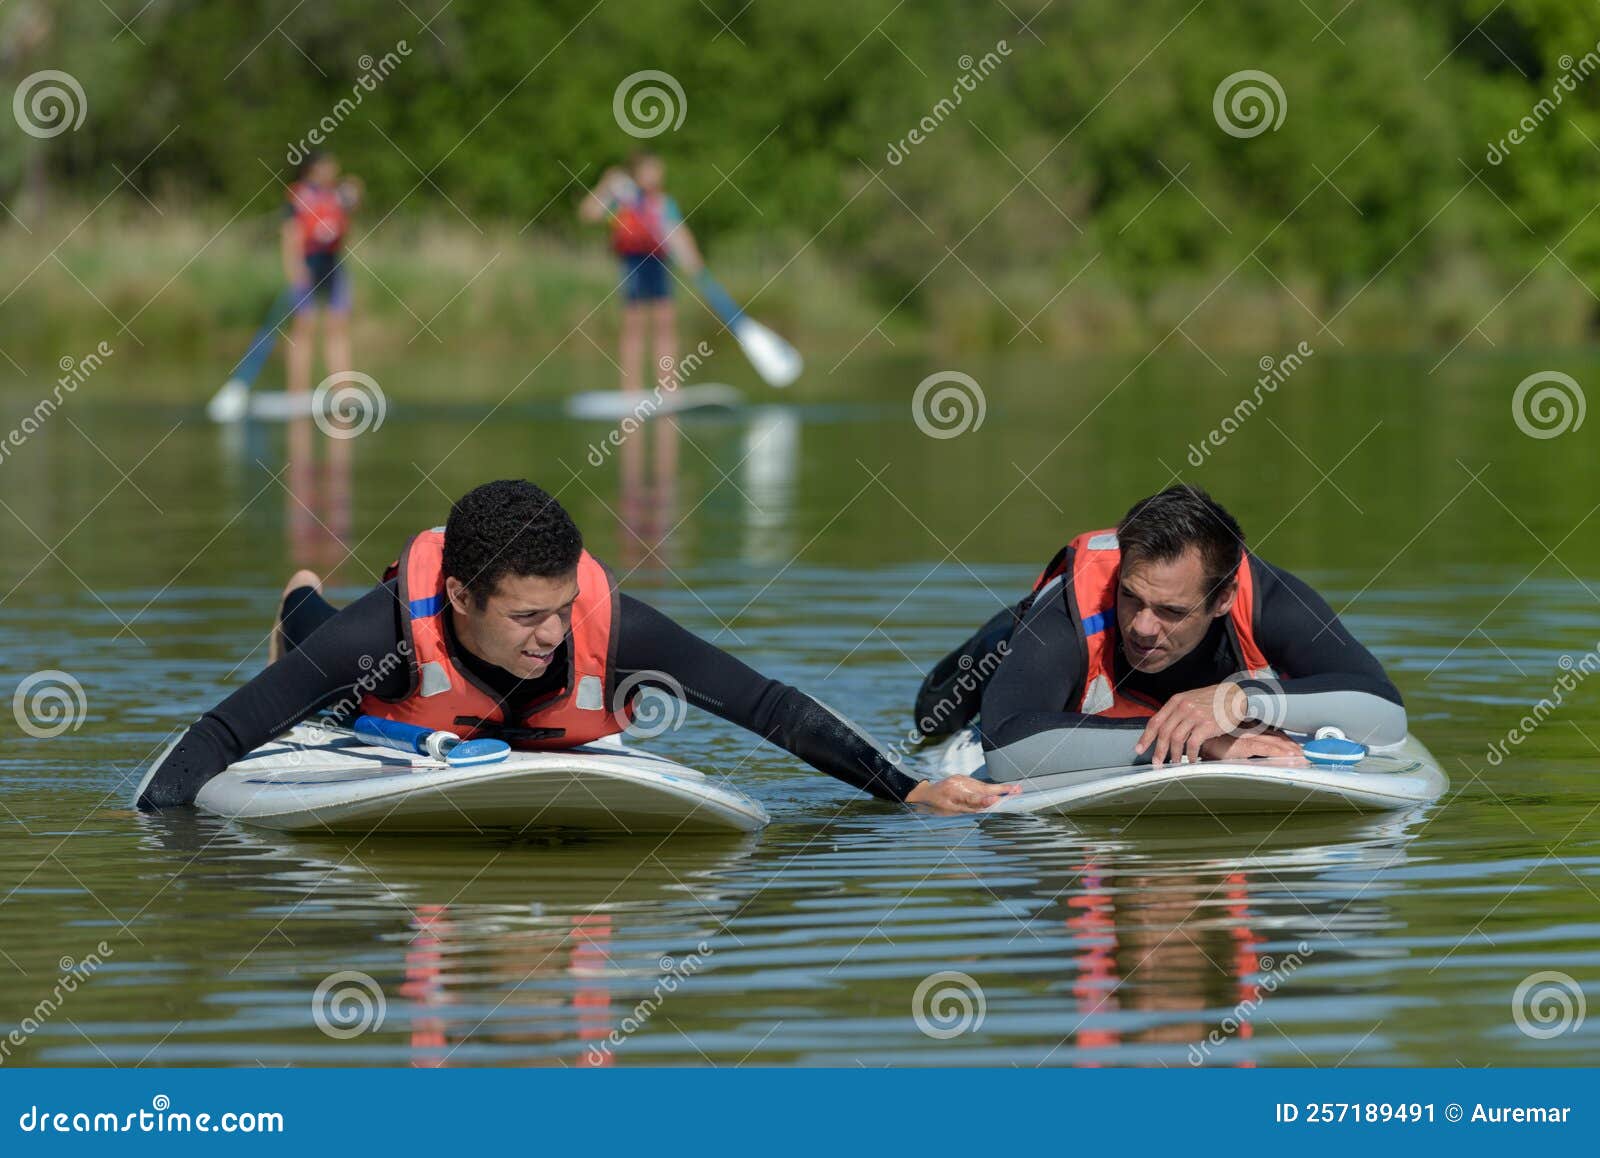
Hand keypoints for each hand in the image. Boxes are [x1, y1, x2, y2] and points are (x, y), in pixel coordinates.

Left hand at [905, 775, 1020, 813]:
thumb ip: (969, 807)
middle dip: (1001, 790)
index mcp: (953, 795)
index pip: (972, 798)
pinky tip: (996, 791)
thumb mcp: (950, 810)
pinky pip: (977, 784)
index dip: (985, 800)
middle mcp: (958, 784)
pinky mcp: (962, 777)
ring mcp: (961, 779)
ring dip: (997, 789)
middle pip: (983, 788)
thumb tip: (987, 805)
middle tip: (1017, 789)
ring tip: (1013, 790)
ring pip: (982, 786)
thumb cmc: (936, 805)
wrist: (924, 792)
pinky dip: (986, 789)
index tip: (997, 800)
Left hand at [1135, 683, 1246, 766]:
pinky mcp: (1207, 725)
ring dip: (1173, 754)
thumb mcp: (1191, 700)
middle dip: (1158, 750)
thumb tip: (1164, 731)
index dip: (1146, 737)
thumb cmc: (1213, 700)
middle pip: (1164, 732)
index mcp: (1176, 701)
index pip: (1155, 721)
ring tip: (1174, 763)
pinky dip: (1190, 755)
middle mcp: (1183, 707)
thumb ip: (1177, 712)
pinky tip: (1191, 760)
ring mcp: (1195, 715)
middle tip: (1156, 763)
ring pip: (1176, 739)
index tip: (1139, 749)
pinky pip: (1193, 744)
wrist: (1236, 695)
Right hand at [1199, 731, 1303, 762]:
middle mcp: (1249, 731)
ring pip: (1275, 742)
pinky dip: (1280, 752)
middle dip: (1291, 745)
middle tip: (1304, 752)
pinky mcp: (1244, 746)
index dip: (1283, 739)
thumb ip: (1235, 738)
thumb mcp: (1224, 737)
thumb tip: (1242, 744)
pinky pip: (1266, 748)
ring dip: (1289, 749)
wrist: (1196, 738)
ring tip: (1301, 756)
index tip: (1294, 746)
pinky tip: (1290, 756)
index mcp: (1246, 728)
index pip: (1270, 732)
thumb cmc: (1208, 738)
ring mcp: (1248, 737)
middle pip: (1276, 736)